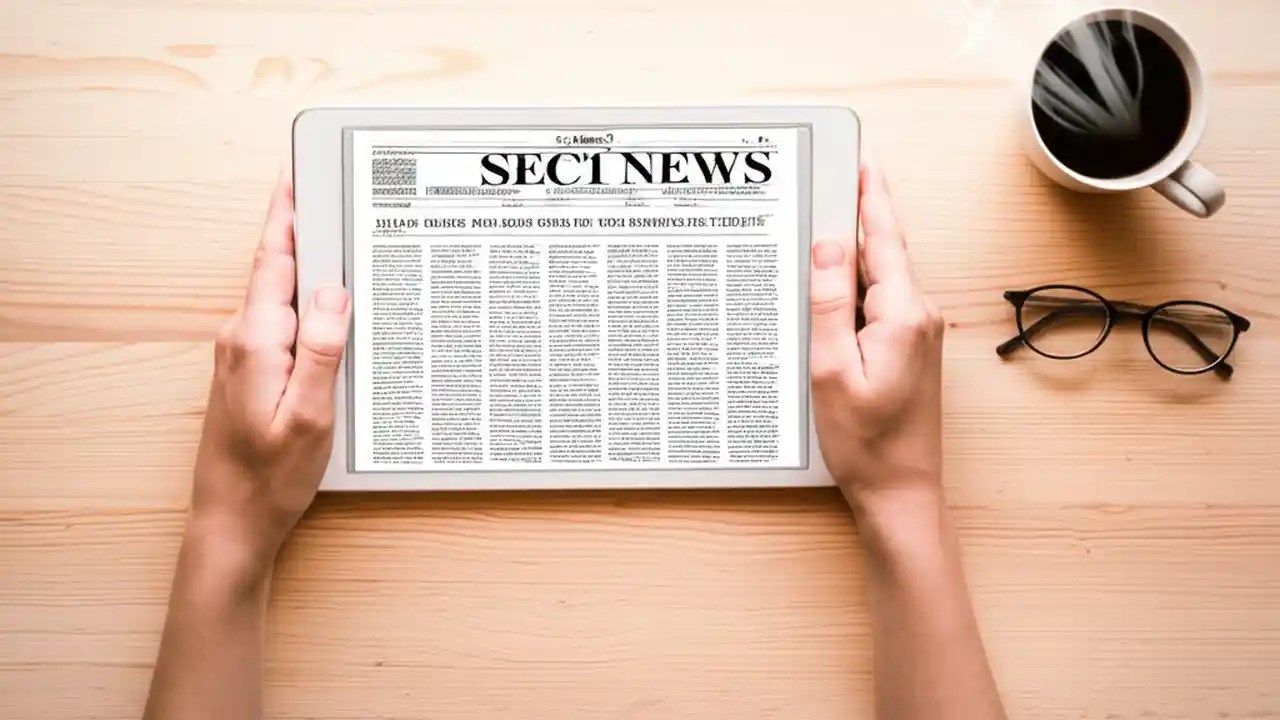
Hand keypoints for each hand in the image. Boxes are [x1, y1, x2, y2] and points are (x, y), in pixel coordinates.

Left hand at [189, 170, 351, 577]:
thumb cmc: (269, 478)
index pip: (275, 259)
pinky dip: (308, 308)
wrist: (230, 522)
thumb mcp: (310, 416)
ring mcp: (241, 354)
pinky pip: (282, 323)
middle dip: (307, 232)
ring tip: (349, 251)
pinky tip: (333, 315)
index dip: (288, 213)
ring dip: (312, 272)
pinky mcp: (248, 371)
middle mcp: (241, 338)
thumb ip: (323, 350)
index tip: (298, 173)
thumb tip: (336, 291)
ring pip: (282, 297)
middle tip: (341, 201)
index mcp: (256, 340)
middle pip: (279, 269)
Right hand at [809, 163, 944, 514]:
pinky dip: (849, 297)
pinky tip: (823, 302)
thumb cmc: (868, 444)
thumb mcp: (832, 370)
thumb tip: (828, 246)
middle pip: (881, 253)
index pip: (883, 238)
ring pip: (876, 280)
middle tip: (819, 191)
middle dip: (851, 221)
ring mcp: (918, 333)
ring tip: (808, 250)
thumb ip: (829, 303)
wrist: (901, 493)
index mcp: (904, 314)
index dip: (869, 195)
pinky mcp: (909, 349)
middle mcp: (920, 316)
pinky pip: (876, 306)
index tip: (860, 160)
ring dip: (846, 263)